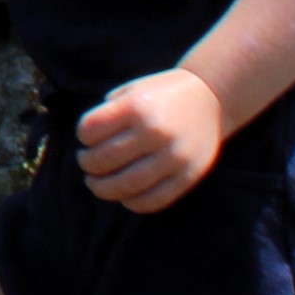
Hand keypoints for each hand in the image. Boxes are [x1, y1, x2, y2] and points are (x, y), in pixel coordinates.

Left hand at [74, 67, 228, 214]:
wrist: (211, 98)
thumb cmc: (163, 94)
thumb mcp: (133, 90)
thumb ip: (109, 113)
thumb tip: (87, 146)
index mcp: (137, 106)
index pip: (90, 130)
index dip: (82, 136)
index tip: (86, 138)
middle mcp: (155, 131)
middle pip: (103, 160)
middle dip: (87, 164)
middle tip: (86, 163)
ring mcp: (173, 157)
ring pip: (125, 185)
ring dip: (102, 188)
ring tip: (96, 183)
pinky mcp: (188, 176)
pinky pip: (153, 200)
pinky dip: (132, 203)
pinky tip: (123, 196)